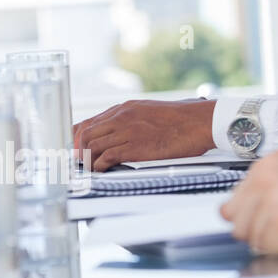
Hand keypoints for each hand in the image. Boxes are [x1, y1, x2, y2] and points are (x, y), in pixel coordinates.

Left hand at [73, 98, 215, 170]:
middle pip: (84, 133)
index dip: (76, 137)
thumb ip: (135, 119)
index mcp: (127, 107)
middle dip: (77, 150)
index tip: (76, 149)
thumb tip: (123, 132)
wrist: (202, 121)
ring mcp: (127, 130)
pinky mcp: (135, 146)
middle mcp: (122, 116)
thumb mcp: (153, 111)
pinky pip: (105, 157)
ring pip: (91, 146)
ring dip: (87, 160)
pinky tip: (103, 170)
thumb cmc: (184, 119)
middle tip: (79, 162)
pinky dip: (99, 166)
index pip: (89, 122)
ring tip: (91, 169)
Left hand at [221, 155, 277, 254]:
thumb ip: (276, 177)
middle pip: (241, 224)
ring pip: (256, 241)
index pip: (235, 203)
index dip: (255, 218)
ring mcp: (276, 198)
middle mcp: (269, 177)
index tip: (271, 223)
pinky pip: (273, 251)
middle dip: (264, 233)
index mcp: (272, 163)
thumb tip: (239, 203)